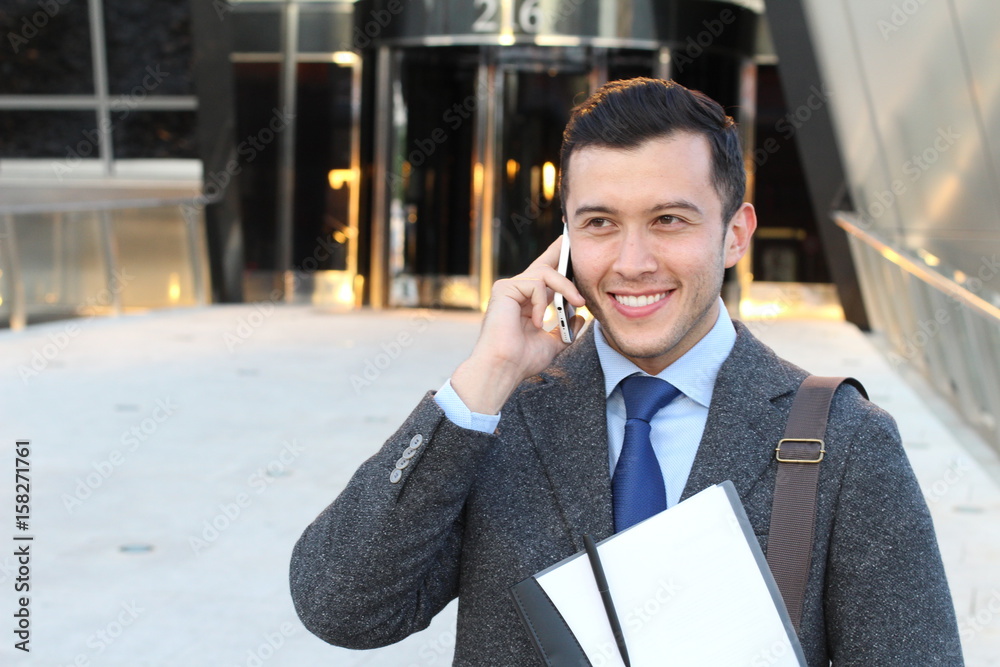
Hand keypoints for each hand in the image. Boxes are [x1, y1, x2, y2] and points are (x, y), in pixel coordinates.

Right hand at [450, 236, 585, 414]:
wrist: (504, 368)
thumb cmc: (523, 359)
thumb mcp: (553, 343)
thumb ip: (566, 329)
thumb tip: (581, 316)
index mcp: (528, 303)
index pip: (546, 278)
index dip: (559, 264)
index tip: (572, 252)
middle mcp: (518, 292)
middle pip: (543, 264)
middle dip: (560, 250)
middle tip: (571, 238)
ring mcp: (510, 288)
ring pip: (545, 273)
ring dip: (565, 287)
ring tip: (577, 302)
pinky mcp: (504, 289)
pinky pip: (534, 284)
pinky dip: (542, 302)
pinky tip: (537, 321)